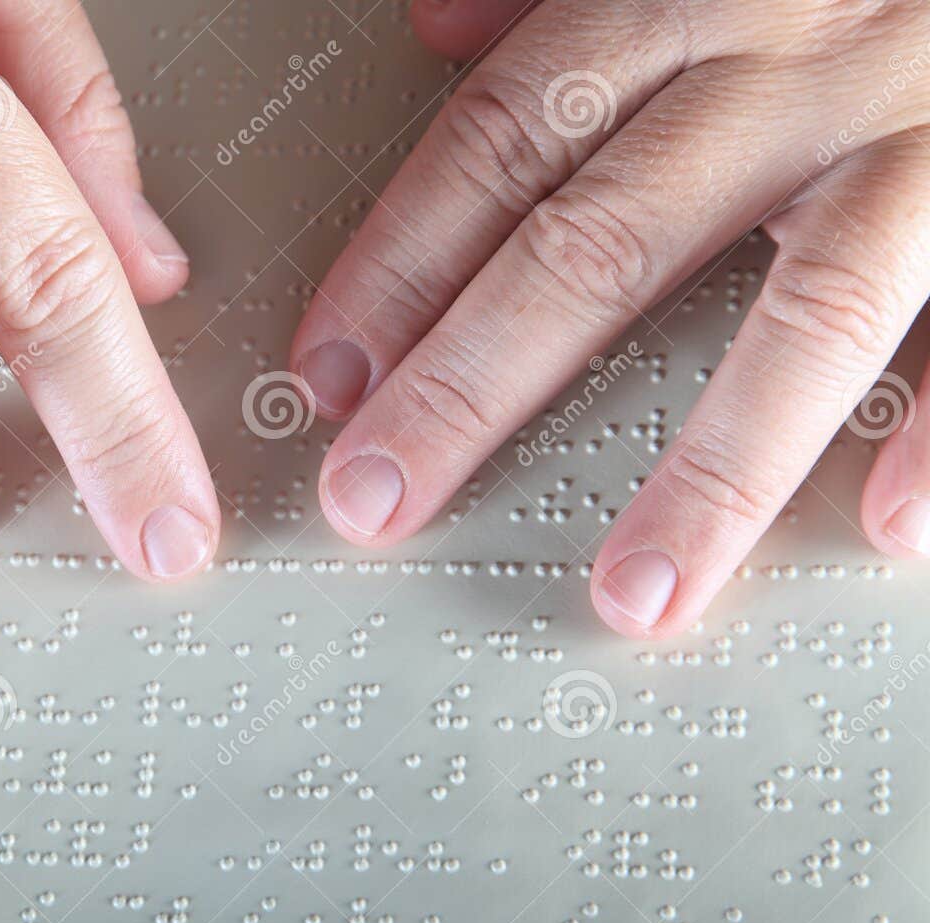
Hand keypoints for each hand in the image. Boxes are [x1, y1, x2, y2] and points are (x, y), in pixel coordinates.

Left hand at [292, 0, 929, 635]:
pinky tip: (883, 521)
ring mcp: (925, 132)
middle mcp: (798, 65)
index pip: (503, 140)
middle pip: (602, 243)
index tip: (328, 377)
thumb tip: (436, 27)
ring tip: (636, 589)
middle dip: (471, 387)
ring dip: (714, 468)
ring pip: (809, 314)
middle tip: (379, 498)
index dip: (400, 263)